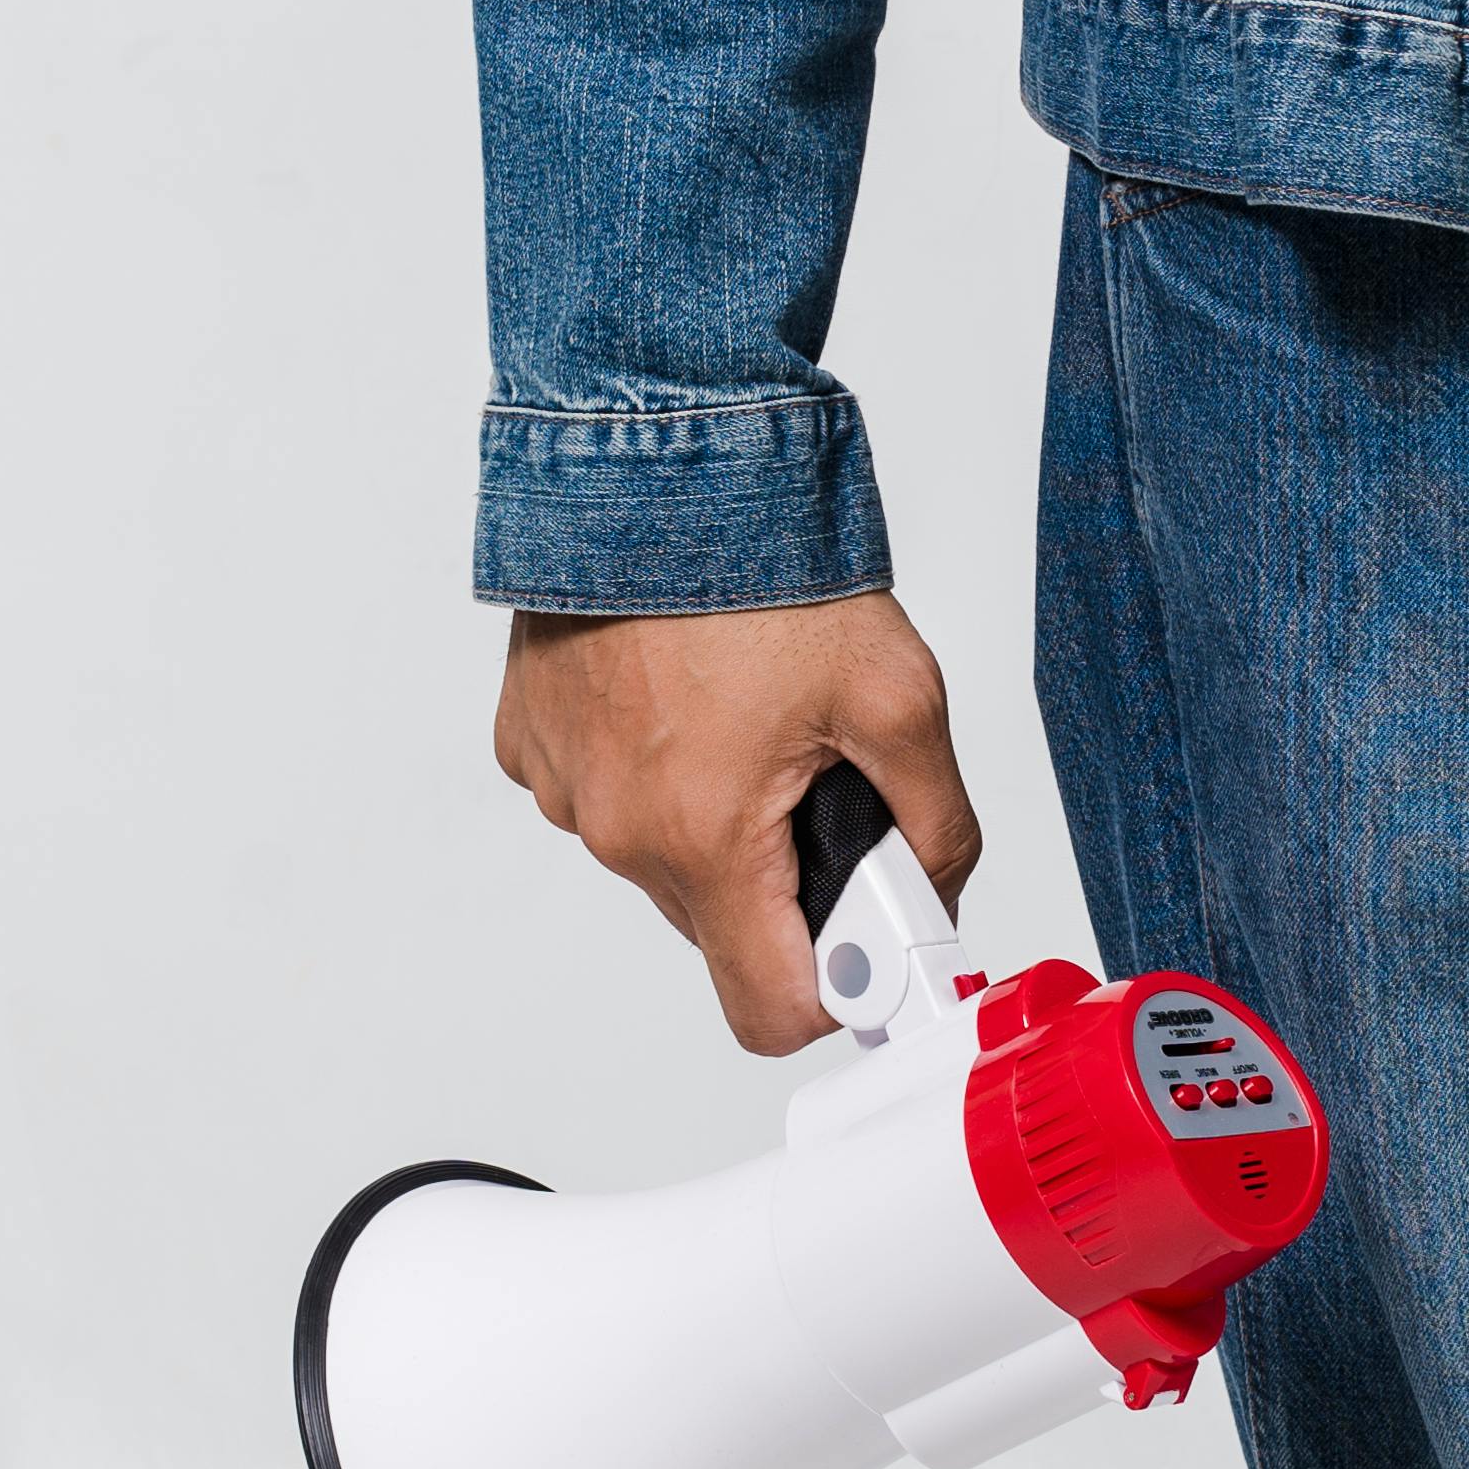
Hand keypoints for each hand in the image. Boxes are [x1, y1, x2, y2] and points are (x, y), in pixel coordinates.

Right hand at [491, 593, 987, 1049]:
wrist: (653, 456)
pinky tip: (683, 688)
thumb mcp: (899, 694)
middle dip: (783, 876)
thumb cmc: (759, 565)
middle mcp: (619, 831)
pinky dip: (649, 761)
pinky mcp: (530, 738)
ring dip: (714, 815)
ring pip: (663, 855)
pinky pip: (603, 791)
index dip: (835, 993)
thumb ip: (938, 822)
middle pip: (723, 926)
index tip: (867, 945)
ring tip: (750, 712)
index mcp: (706, 839)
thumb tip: (938, 889)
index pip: (769, 1012)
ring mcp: (565, 786)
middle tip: (822, 778)